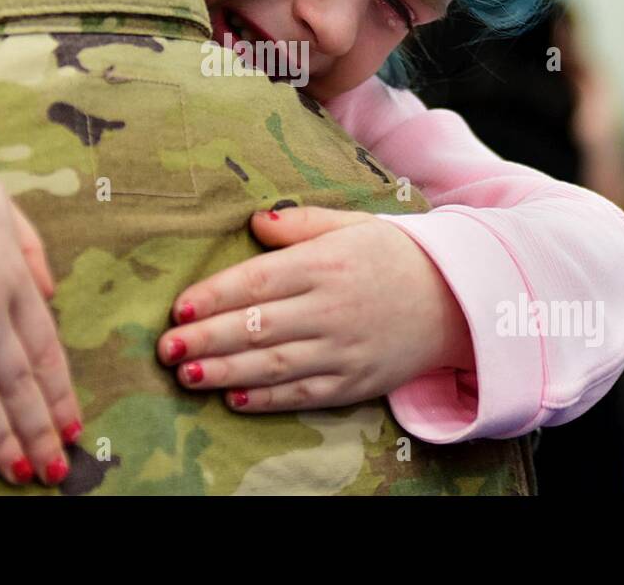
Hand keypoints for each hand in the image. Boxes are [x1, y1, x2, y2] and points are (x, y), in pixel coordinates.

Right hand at [0, 101, 81, 485]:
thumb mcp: (2, 205)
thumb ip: (31, 251)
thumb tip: (51, 293)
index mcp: (14, 275)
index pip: (46, 350)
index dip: (61, 395)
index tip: (75, 429)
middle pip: (19, 382)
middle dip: (40, 432)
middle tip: (56, 472)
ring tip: (18, 472)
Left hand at [156, 206, 473, 412]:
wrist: (457, 301)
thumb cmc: (394, 255)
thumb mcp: (352, 225)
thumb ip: (300, 223)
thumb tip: (253, 222)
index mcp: (327, 263)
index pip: (258, 281)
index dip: (214, 296)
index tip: (178, 309)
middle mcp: (332, 308)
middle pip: (257, 327)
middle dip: (206, 339)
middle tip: (165, 348)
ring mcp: (344, 350)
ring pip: (273, 365)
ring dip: (224, 372)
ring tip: (186, 375)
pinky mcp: (354, 383)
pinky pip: (302, 394)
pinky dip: (266, 400)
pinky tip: (232, 398)